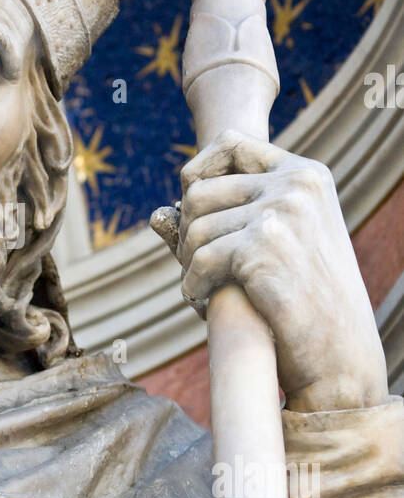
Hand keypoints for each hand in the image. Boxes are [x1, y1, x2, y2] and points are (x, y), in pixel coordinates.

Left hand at [152, 130, 388, 412]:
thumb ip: (224, 221)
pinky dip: (192, 285)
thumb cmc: (307, 303)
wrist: (340, 354)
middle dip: (188, 233)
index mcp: (307, 175)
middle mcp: (296, 185)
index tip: (190, 209)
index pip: (232, 143)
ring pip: (194, 226)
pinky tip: (200, 302)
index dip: (197, 171)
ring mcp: (281, 213)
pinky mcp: (262, 248)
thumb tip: (156, 214)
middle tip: (195, 267)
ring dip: (188, 264)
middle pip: (200, 190)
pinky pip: (199, 259)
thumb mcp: (277, 246)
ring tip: (202, 288)